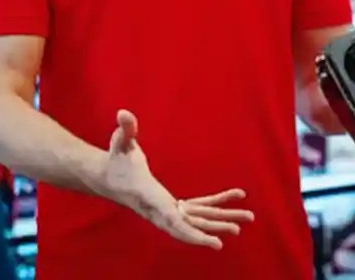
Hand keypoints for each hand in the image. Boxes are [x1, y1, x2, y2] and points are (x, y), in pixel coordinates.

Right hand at [101, 109, 254, 248]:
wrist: (106, 177)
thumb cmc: (116, 159)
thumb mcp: (119, 143)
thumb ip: (125, 130)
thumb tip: (123, 113)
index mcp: (150, 198)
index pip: (171, 219)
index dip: (191, 232)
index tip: (212, 242)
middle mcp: (160, 210)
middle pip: (190, 225)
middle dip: (214, 229)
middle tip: (238, 229)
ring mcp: (168, 209)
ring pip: (199, 219)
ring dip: (223, 219)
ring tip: (248, 218)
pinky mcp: (173, 205)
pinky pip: (199, 207)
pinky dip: (218, 203)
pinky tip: (237, 196)